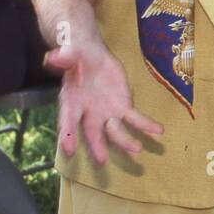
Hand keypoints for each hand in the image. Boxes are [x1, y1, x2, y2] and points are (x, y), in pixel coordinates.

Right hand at [44, 41, 162, 164]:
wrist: (91, 56)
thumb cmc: (77, 57)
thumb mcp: (71, 53)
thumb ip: (64, 57)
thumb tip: (54, 57)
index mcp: (71, 102)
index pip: (68, 120)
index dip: (67, 134)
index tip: (68, 149)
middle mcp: (88, 113)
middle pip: (92, 132)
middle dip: (97, 145)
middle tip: (101, 160)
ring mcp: (106, 113)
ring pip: (115, 131)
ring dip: (126, 141)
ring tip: (137, 148)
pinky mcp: (123, 107)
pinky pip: (135, 119)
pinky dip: (146, 126)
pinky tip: (158, 131)